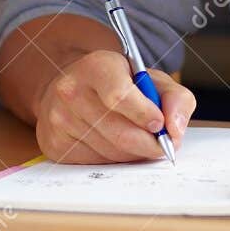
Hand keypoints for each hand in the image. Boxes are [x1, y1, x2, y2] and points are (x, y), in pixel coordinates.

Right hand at [35, 49, 196, 163]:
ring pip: (111, 152)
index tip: (160, 125)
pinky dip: (114, 160)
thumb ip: (175, 98)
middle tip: (163, 145)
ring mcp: (59, 118)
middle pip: (119, 133)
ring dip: (133, 154)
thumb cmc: (117, 83)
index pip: (119, 96)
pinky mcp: (54, 142)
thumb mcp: (150, 79)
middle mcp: (72, 90)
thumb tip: (175, 129)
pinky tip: (115, 144)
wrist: (71, 86)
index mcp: (96, 66)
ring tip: (137, 140)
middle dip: (149, 145)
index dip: (144, 115)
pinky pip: (96, 163)